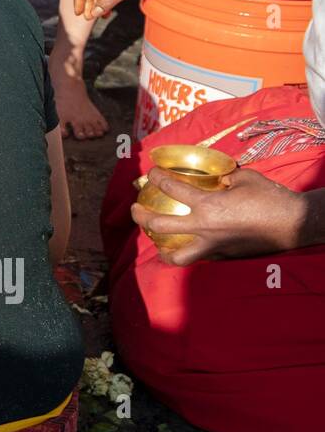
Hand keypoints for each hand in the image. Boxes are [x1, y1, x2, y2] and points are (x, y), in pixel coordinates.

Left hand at [131, 166, 310, 265]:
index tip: (152, 174)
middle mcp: (204, 228)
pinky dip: (190, 253)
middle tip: (136, 209)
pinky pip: (200, 258)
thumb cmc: (271, 198)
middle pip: (159, 225)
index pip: (171, 189)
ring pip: (177, 256)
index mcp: (207, 205)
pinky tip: (189, 247)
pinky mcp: (225, 256)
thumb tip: (216, 180)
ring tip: (156, 244)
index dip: (157, 178)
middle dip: (141, 216)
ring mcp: (213, 246)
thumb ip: (223, 178)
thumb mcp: (244, 178)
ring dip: (162, 249)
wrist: (295, 224)